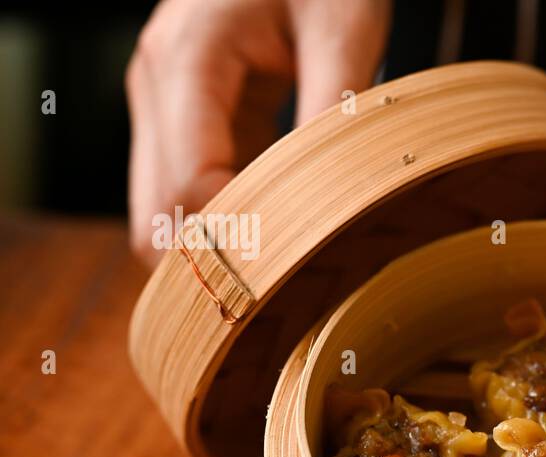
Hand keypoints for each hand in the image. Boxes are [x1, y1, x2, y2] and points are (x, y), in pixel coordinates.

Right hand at [126, 0, 390, 263]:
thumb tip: (341, 190)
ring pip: (161, 209)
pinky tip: (282, 237)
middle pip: (156, 211)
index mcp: (187, 59)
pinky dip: (226, 220)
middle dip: (214, 258)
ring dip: (216, 244)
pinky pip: (189, 188)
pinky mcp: (184, 116)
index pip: (187, 183)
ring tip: (287, 271)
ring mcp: (162, 102)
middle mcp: (157, 83)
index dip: (236, 238)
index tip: (297, 271)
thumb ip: (337, 103)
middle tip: (287, 294)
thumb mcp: (343, 27)